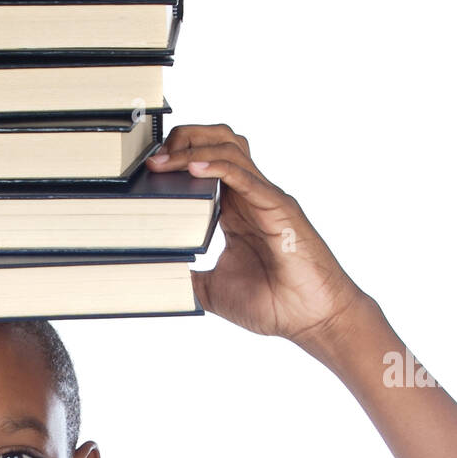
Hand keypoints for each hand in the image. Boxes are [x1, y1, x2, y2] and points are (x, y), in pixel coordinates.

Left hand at [146, 124, 379, 343]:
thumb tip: (152, 275)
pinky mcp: (279, 208)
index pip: (206, 164)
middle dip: (185, 138)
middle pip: (219, 142)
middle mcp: (251, 197)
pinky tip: (192, 167)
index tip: (146, 169)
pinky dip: (218, 166)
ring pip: (231, 150)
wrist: (312, 319)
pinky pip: (246, 177)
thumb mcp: (211, 290)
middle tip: (154, 157)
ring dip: (194, 147)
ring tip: (164, 159)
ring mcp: (266, 199)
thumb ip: (185, 278)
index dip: (177, 157)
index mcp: (235, 211)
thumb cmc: (273, 304)